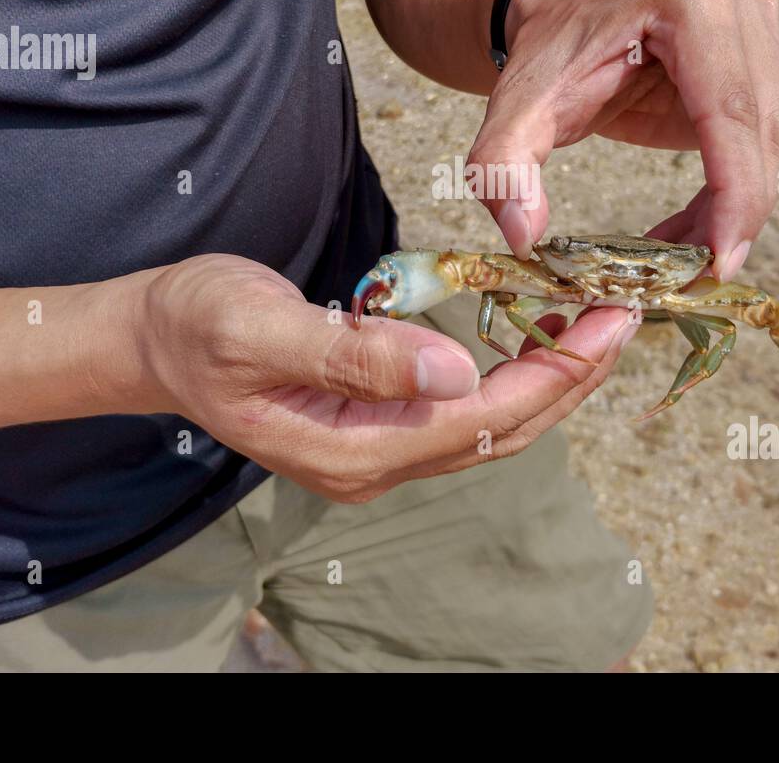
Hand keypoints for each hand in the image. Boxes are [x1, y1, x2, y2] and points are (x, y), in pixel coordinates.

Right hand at [137, 254, 635, 501]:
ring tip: (596, 323)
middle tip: (625, 314)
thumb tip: (456, 367)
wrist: (154, 340)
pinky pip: (465, 411)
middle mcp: (373, 463)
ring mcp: (376, 451)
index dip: (552, 373)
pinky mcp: (378, 427)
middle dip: (571, 376)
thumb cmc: (197, 325)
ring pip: (490, 425)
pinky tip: (534, 337)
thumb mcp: (260, 327)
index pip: (480, 419)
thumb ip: (353, 352)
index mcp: (350, 447)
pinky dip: (512, 374)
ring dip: (550, 377)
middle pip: (501, 431)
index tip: (607, 323)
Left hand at [469, 0, 778, 282]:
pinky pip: (765, 140)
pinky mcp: (767, 53)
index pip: (729, 111)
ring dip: (737, 210)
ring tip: (683, 257)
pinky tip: (694, 231)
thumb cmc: (548, 57)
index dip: (735, 193)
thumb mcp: (516, 108)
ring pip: (773, 141)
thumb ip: (503, 166)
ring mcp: (761, 23)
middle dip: (738, 214)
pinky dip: (734, 194)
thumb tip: (524, 234)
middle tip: (699, 276)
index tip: (719, 263)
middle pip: (762, 130)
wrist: (564, 23)